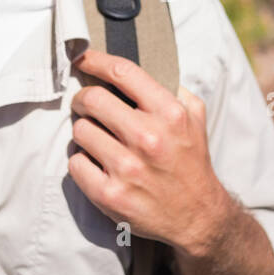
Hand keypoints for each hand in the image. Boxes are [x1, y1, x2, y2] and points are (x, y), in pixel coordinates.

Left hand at [69, 49, 235, 256]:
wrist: (197, 215)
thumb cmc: (190, 161)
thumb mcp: (194, 117)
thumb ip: (171, 89)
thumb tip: (132, 71)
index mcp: (170, 114)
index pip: (123, 72)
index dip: (96, 61)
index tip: (82, 59)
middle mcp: (149, 139)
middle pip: (92, 99)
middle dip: (83, 99)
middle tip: (85, 104)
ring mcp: (128, 169)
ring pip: (80, 131)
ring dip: (84, 131)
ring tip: (96, 138)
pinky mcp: (111, 196)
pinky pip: (75, 164)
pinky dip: (81, 161)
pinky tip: (95, 163)